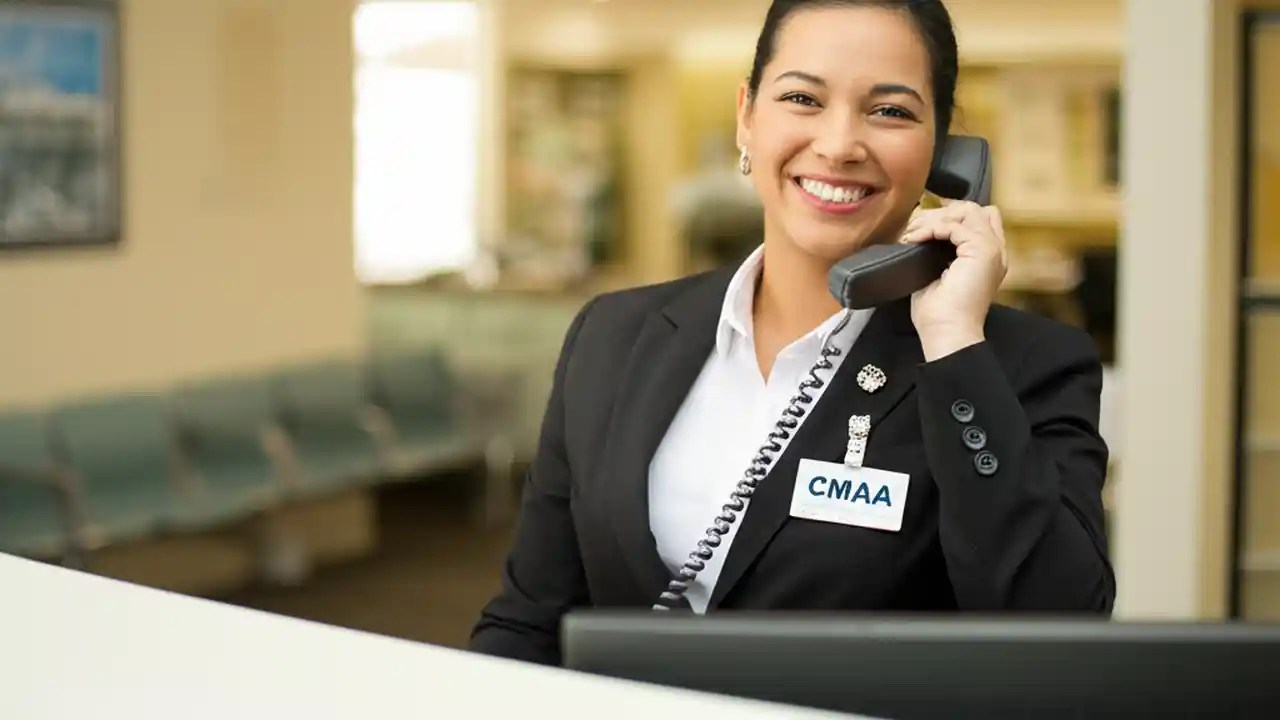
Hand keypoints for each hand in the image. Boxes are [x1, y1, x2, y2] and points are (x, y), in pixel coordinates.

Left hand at [899, 200, 1007, 360]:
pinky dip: (932, 228)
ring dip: (934, 219)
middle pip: (972, 209)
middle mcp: (995, 250)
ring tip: (913, 234)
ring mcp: (992, 249)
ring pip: (966, 212)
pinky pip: (956, 225)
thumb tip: (918, 232)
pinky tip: (916, 239)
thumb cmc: (939, 313)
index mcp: (985, 256)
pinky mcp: (983, 250)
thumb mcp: (936, 274)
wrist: (947, 331)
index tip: (921, 230)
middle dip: (940, 213)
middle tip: (915, 229)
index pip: (976, 218)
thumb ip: (937, 251)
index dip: (949, 217)